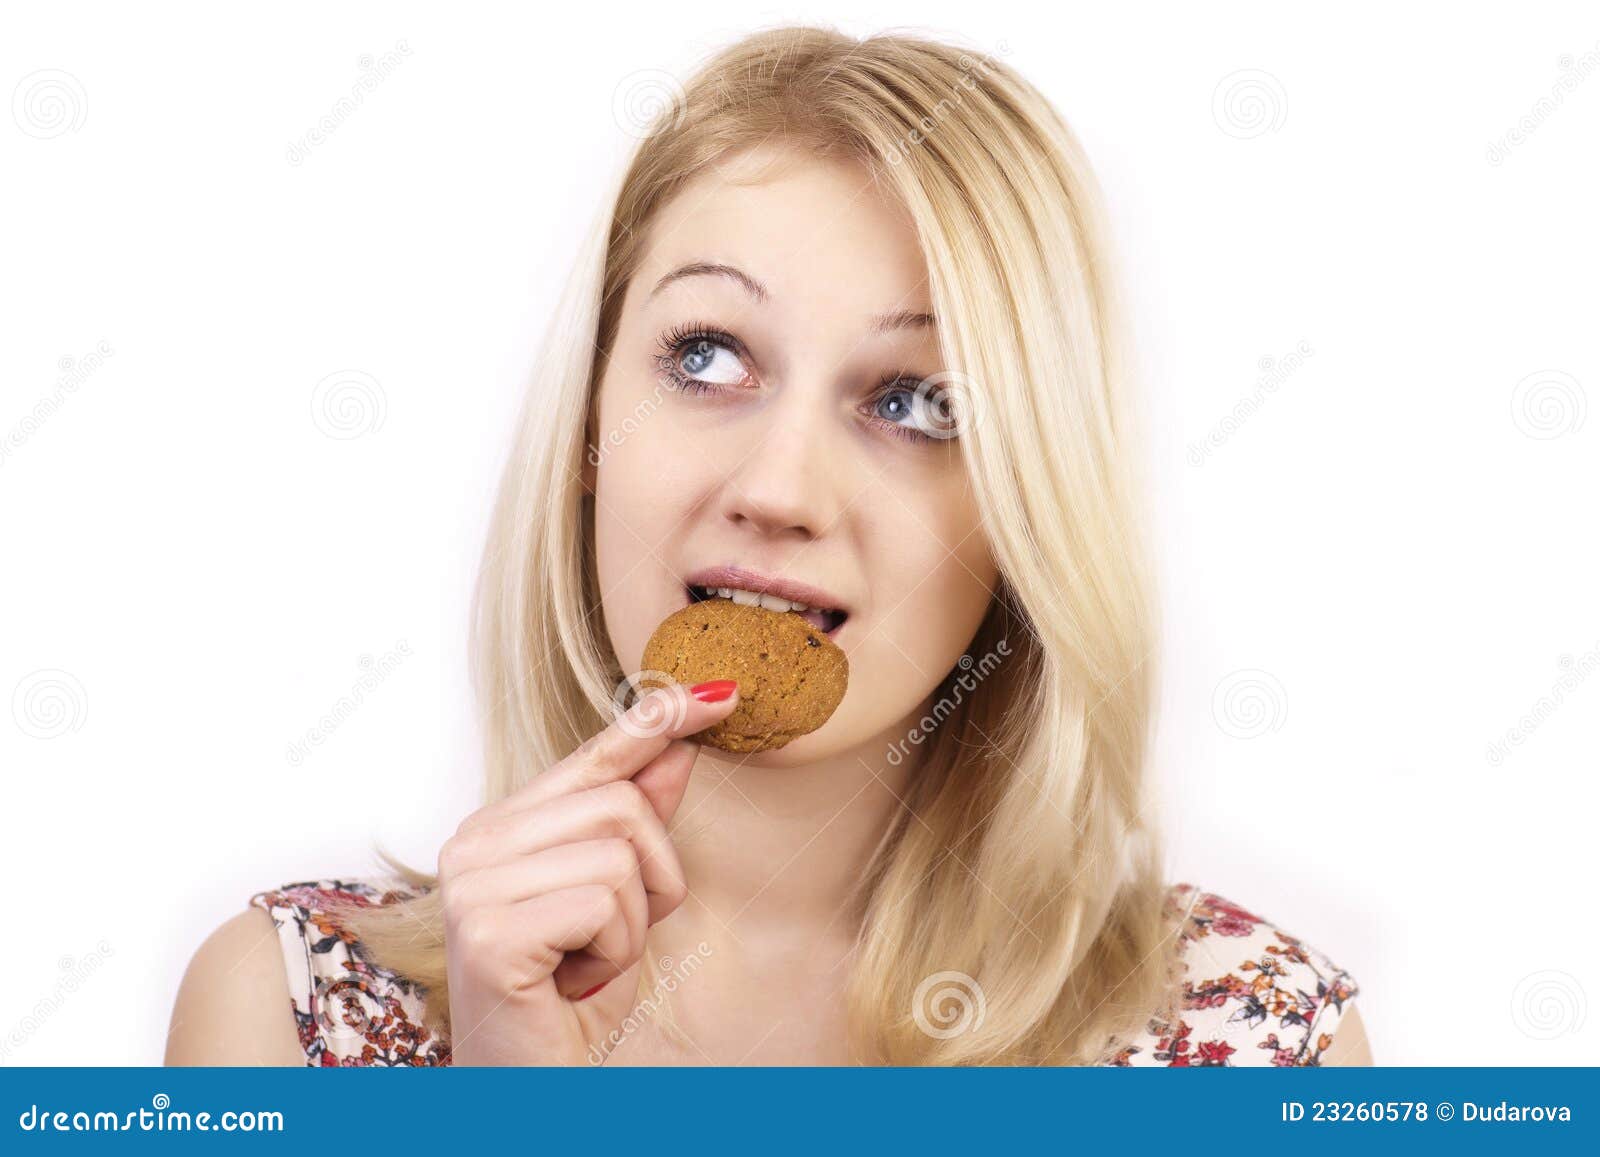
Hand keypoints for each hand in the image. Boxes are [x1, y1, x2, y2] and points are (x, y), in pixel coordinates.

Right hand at [438, 679, 737, 1064]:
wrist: (534, 1090)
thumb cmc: (567, 1001)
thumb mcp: (621, 902)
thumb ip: (637, 824)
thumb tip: (677, 747)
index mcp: (499, 827)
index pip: (591, 755)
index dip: (657, 720)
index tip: (721, 691)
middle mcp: (474, 843)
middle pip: (621, 803)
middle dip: (651, 878)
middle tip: (607, 940)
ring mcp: (474, 884)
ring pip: (621, 851)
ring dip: (632, 923)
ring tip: (585, 963)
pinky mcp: (489, 928)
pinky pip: (606, 902)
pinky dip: (615, 952)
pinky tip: (573, 982)